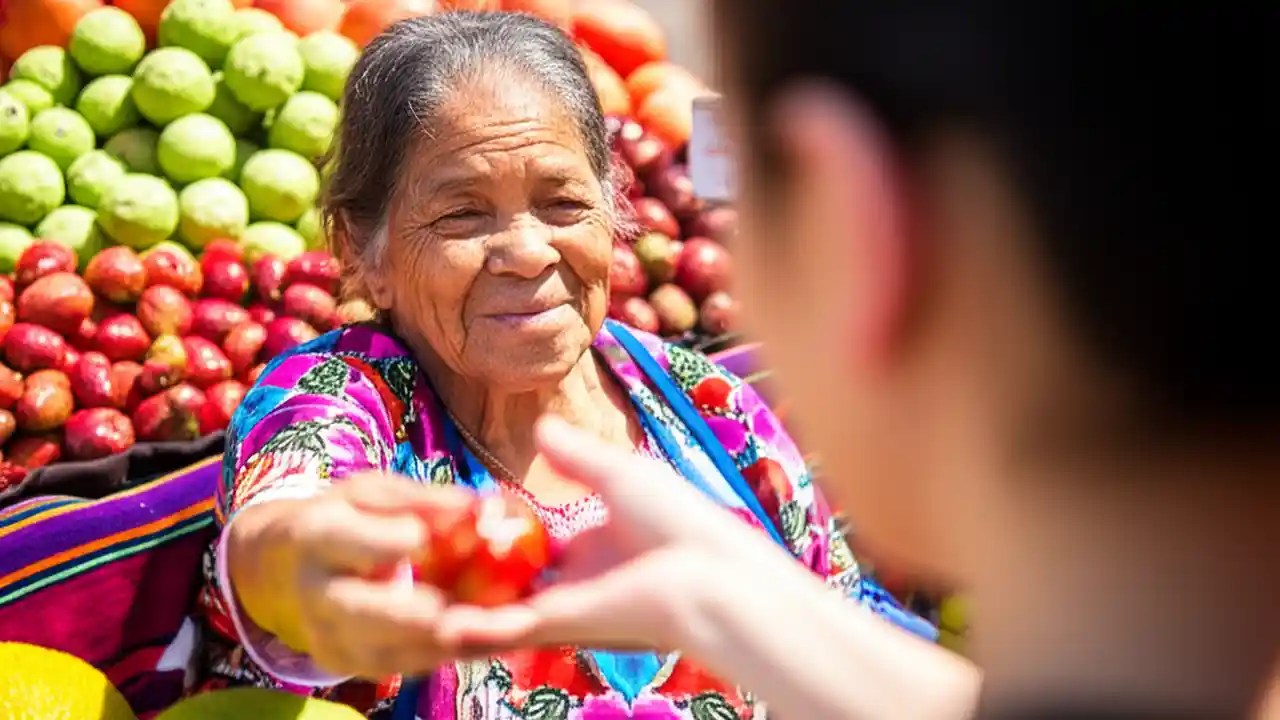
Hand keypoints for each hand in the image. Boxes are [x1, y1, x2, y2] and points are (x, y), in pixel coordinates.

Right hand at [228, 473, 473, 678]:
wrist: (288, 570)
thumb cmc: (344, 518)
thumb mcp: (371, 492)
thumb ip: (420, 499)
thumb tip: (475, 503)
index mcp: (315, 534)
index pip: (341, 539)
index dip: (378, 542)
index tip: (419, 539)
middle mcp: (316, 593)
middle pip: (356, 611)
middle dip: (403, 616)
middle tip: (449, 614)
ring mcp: (330, 636)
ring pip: (382, 652)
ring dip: (439, 647)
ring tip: (491, 633)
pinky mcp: (351, 663)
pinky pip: (401, 667)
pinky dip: (447, 657)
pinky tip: (491, 644)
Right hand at [435, 417, 778, 653]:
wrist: (712, 569)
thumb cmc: (680, 521)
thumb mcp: (618, 475)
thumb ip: (576, 456)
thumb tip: (543, 425)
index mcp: (585, 551)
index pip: (522, 548)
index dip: (484, 539)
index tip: (446, 526)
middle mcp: (569, 584)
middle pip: (501, 586)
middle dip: (459, 581)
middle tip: (412, 568)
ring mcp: (563, 607)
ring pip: (494, 614)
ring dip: (453, 609)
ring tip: (406, 602)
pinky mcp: (563, 622)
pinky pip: (507, 627)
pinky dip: (473, 627)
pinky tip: (437, 621)